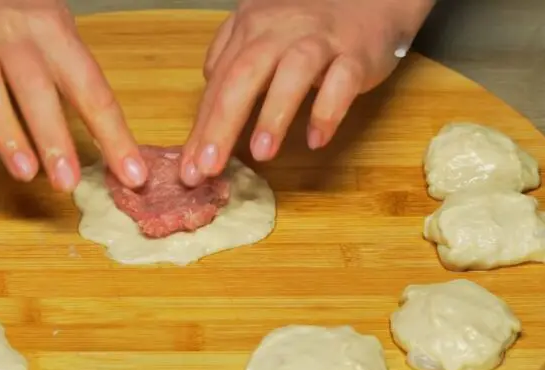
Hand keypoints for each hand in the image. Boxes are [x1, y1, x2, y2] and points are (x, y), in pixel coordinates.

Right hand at [0, 0, 145, 189]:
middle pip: (34, 86)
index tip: (132, 175)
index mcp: (52, 30)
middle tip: (67, 182)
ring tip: (25, 174)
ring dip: (6, 134)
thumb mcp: (58, 38)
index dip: (113, 135)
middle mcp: (11, 34)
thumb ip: (82, 89)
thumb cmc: (18, 23)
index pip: (90, 87)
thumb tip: (120, 157)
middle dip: (53, 136)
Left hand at [181, 0, 433, 183]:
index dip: (201, 127)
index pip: (219, 81)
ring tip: (261, 155)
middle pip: (244, 75)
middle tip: (208, 168)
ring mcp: (320, 40)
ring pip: (293, 73)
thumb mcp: (263, 31)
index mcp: (252, 27)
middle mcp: (281, 29)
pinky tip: (316, 140)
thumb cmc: (311, 25)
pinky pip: (342, 82)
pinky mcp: (356, 54)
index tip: (188, 169)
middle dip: (223, 124)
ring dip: (274, 114)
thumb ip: (230, 61)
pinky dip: (328, 110)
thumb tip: (206, 103)